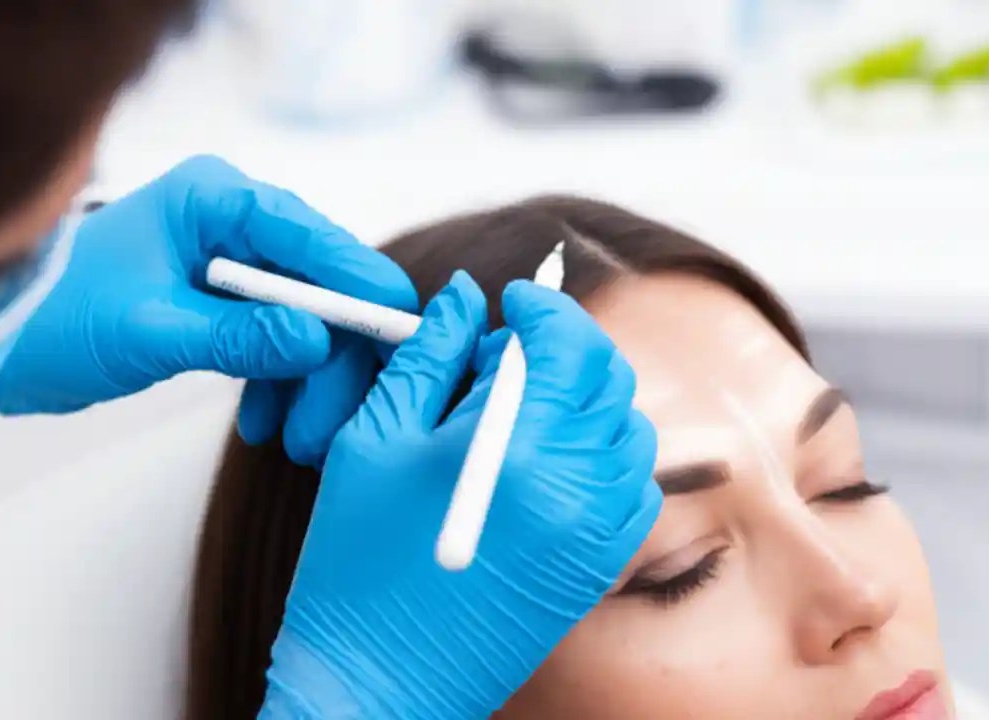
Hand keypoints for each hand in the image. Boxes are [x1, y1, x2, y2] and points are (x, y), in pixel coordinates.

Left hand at [0, 156, 416, 453]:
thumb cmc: (51, 318)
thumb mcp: (149, 330)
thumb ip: (236, 334)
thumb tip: (316, 339)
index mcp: (212, 198)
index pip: (307, 234)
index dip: (358, 283)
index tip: (399, 327)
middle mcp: (228, 223)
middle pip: (317, 285)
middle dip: (332, 357)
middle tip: (328, 425)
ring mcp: (226, 265)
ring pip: (303, 321)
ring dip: (308, 383)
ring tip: (296, 440)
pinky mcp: (219, 305)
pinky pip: (274, 343)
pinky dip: (277, 385)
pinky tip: (266, 424)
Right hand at [260, 272, 662, 718]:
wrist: (376, 676)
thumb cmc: (358, 561)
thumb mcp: (375, 438)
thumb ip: (429, 356)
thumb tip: (463, 298)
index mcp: (517, 448)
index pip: (568, 341)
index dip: (541, 307)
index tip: (510, 302)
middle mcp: (575, 487)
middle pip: (606, 377)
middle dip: (563, 347)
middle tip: (505, 355)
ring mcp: (596, 531)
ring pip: (626, 429)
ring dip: (584, 399)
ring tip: (519, 412)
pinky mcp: (596, 566)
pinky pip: (630, 486)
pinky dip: (601, 454)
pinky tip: (546, 462)